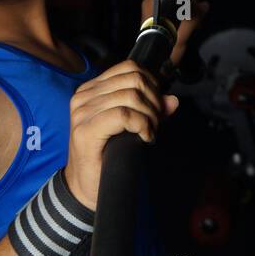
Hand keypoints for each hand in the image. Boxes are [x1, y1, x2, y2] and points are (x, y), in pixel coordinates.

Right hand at [63, 59, 179, 209]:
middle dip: (153, 101)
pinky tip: (145, 138)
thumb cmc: (107, 156)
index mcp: (92, 90)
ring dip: (150, 116)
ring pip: (131, 96)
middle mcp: (84, 97)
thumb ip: (150, 111)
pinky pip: (123, 115)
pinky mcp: (85, 130)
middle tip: (156, 124)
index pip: (129, 68)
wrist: (85, 187)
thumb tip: (172, 100)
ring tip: (149, 132)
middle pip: (134, 80)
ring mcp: (82, 112)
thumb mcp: (131, 128)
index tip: (157, 108)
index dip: (152, 85)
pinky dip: (142, 125)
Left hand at [141, 0, 209, 67]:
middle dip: (191, 5)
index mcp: (156, 0)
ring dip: (189, 13)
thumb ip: (195, 16)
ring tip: (195, 25)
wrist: (154, 59)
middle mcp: (154, 3)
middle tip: (198, 18)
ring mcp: (156, 11)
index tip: (197, 7)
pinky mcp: (159, 20)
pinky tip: (190, 28)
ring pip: (178, 5)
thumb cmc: (165, 42)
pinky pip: (175, 13)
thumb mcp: (184, 30)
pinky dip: (184, 18)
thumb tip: (205, 6)